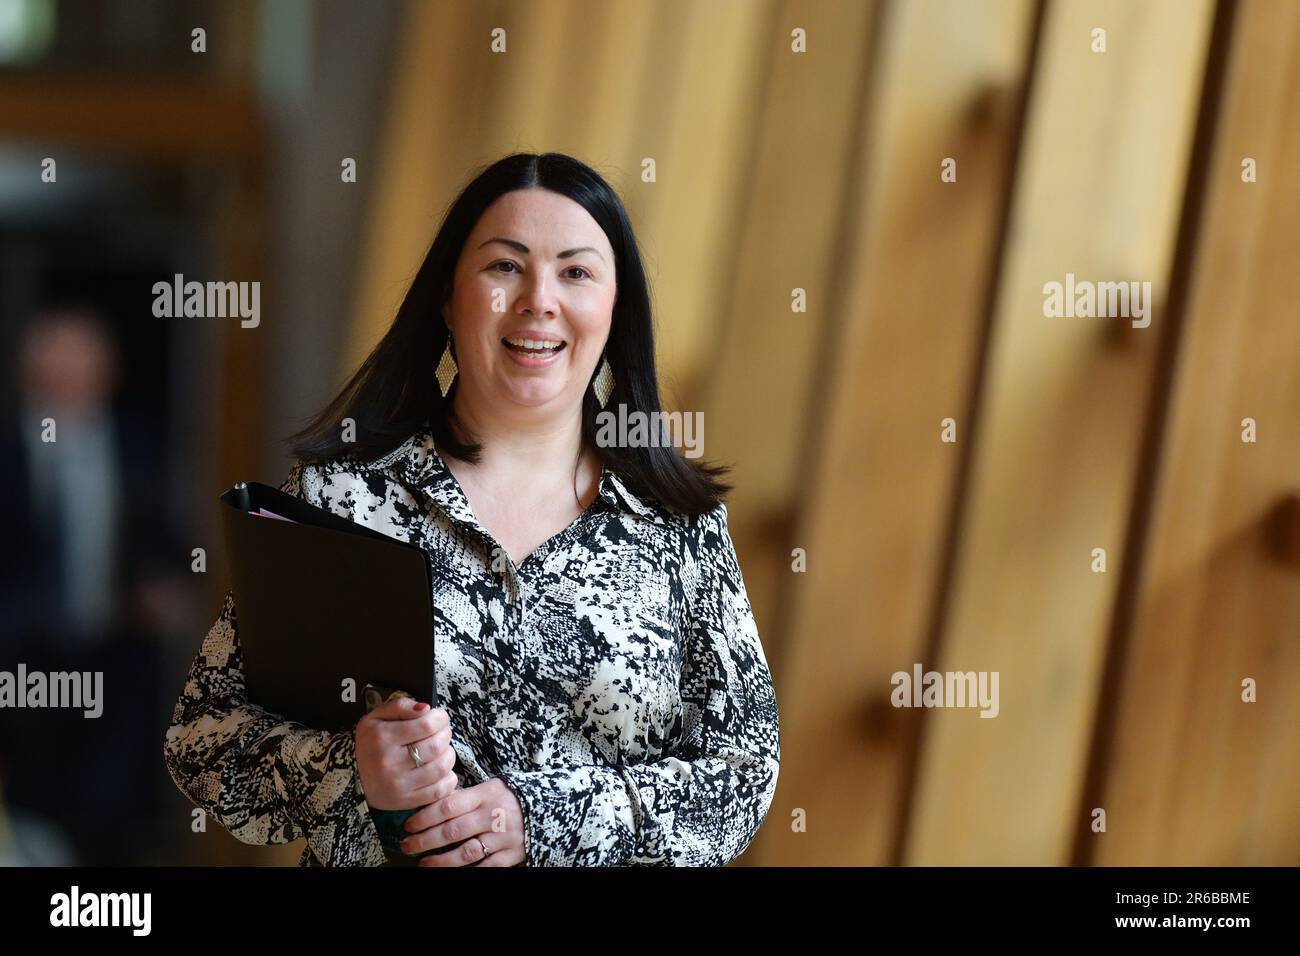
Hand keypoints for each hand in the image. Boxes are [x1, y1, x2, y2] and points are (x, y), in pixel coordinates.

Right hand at [353, 696, 457, 810]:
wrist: (352, 778)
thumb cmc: (370, 744)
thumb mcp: (375, 718)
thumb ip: (400, 706)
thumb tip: (426, 708)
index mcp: (383, 738)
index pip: (426, 725)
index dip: (440, 718)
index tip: (439, 717)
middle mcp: (390, 763)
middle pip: (436, 746)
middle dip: (445, 735)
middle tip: (442, 732)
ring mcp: (399, 785)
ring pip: (441, 768)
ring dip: (448, 755)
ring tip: (442, 749)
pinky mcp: (407, 801)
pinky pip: (440, 790)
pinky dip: (448, 778)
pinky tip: (441, 769)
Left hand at [401, 777, 525, 866]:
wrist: (548, 807)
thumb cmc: (510, 797)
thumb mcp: (490, 788)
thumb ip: (464, 797)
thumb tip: (431, 804)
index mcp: (485, 794)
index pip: (449, 805)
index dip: (425, 817)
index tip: (408, 825)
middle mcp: (493, 815)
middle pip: (453, 830)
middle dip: (425, 840)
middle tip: (407, 846)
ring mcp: (503, 836)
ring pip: (466, 852)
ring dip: (441, 861)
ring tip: (424, 863)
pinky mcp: (512, 854)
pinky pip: (486, 867)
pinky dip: (468, 872)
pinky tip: (452, 873)